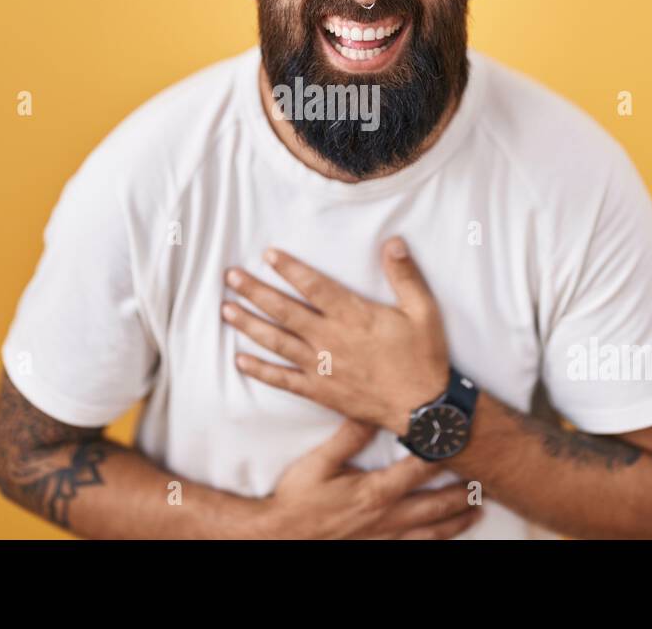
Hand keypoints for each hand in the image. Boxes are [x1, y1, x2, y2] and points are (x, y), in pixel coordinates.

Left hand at [222, 236, 449, 436]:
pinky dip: (260, 370)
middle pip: (285, 311)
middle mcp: (331, 339)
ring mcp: (322, 367)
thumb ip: (405, 275)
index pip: (314, 286)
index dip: (289, 269)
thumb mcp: (423, 311)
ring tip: (226, 309)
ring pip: (277, 342)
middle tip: (230, 277)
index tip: (268, 254)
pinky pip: (283, 380)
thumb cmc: (425, 357)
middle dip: (255, 292)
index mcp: (354, 316)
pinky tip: (239, 360)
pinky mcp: (320, 392)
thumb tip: (392, 242)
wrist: (424, 409)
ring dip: (249, 325)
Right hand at [253, 417, 482, 538]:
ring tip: (478, 510)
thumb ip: (349, 436)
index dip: (444, 453)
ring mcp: (385, 538)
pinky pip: (415, 547)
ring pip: (432, 531)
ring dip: (457, 520)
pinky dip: (436, 542)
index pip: (421, 469)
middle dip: (464, 492)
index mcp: (376, 492)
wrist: (279, 537)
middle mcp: (387, 517)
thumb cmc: (297, 499)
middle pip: (438, 505)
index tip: (462, 440)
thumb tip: (372, 410)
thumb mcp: (319, 462)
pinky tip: (446, 538)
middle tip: (487, 481)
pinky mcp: (379, 550)